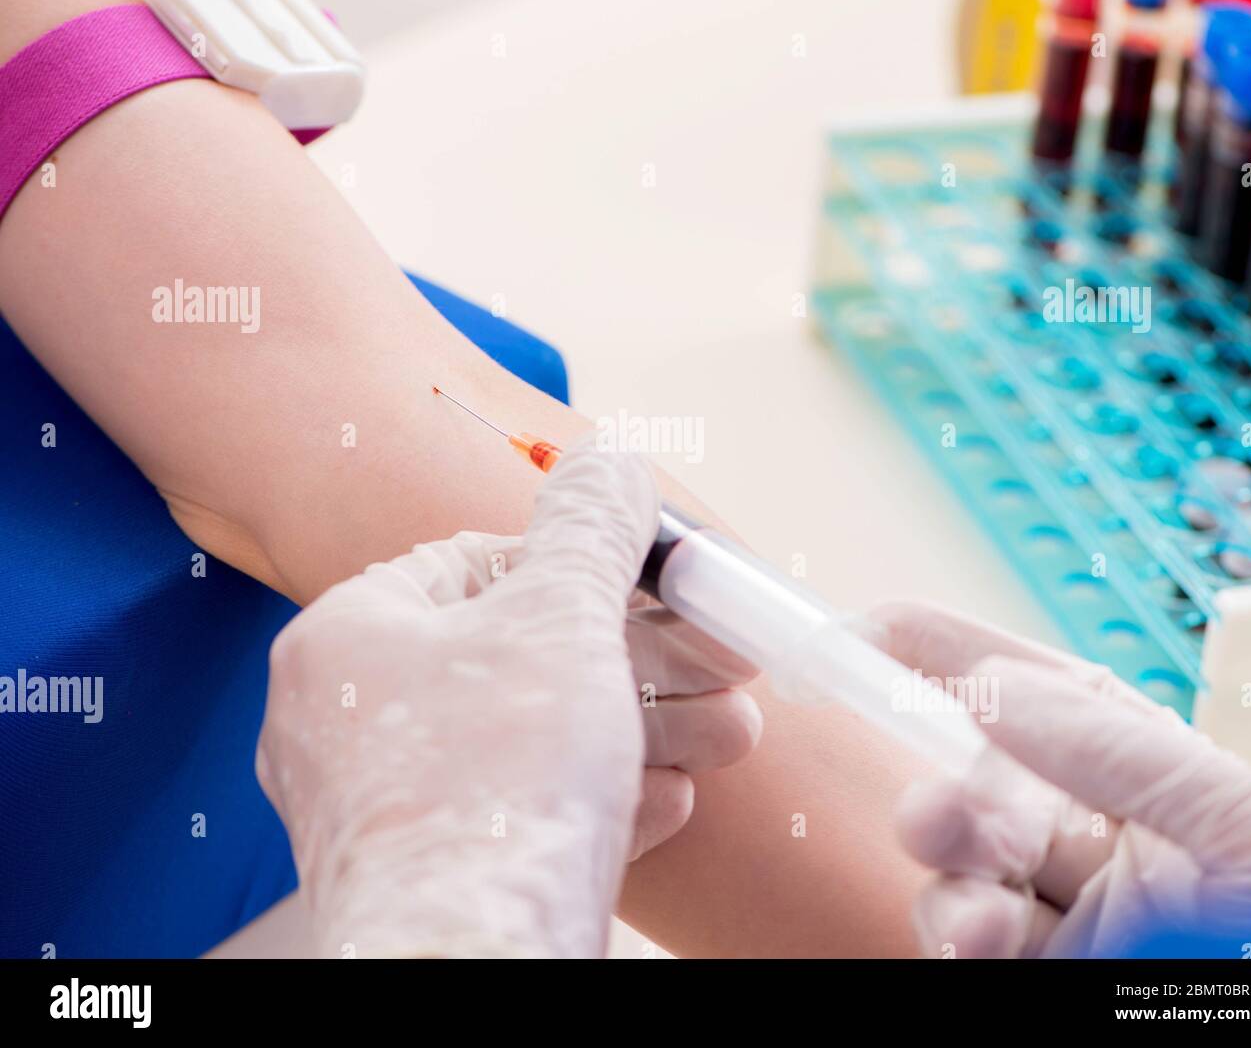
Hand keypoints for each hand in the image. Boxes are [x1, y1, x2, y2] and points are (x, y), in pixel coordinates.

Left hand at [256, 439, 758, 956]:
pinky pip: (520, 813)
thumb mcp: (562, 618)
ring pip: (531, 741)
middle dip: (643, 664)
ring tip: (731, 737)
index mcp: (350, 637)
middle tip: (723, 671)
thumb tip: (612, 460)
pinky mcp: (428, 873)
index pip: (472, 564)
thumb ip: (590, 529)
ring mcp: (384, 807)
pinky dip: (598, 796)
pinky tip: (671, 801)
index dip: (580, 565)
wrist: (472, 961)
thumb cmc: (497, 783)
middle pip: (520, 660)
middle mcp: (349, 720)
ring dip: (643, 731)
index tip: (659, 586)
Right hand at [868, 602, 1250, 957]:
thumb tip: (994, 687)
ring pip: (968, 877)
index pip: (1024, 686)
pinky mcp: (1060, 972)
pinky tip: (980, 943)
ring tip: (980, 917)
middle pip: (981, 791)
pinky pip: (981, 948)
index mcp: (1145, 763)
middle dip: (945, 798)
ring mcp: (1077, 908)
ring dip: (953, 882)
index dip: (936, 652)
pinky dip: (962, 941)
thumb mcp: (1238, 815)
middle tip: (937, 820)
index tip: (857, 633)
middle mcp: (1100, 829)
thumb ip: (1112, 749)